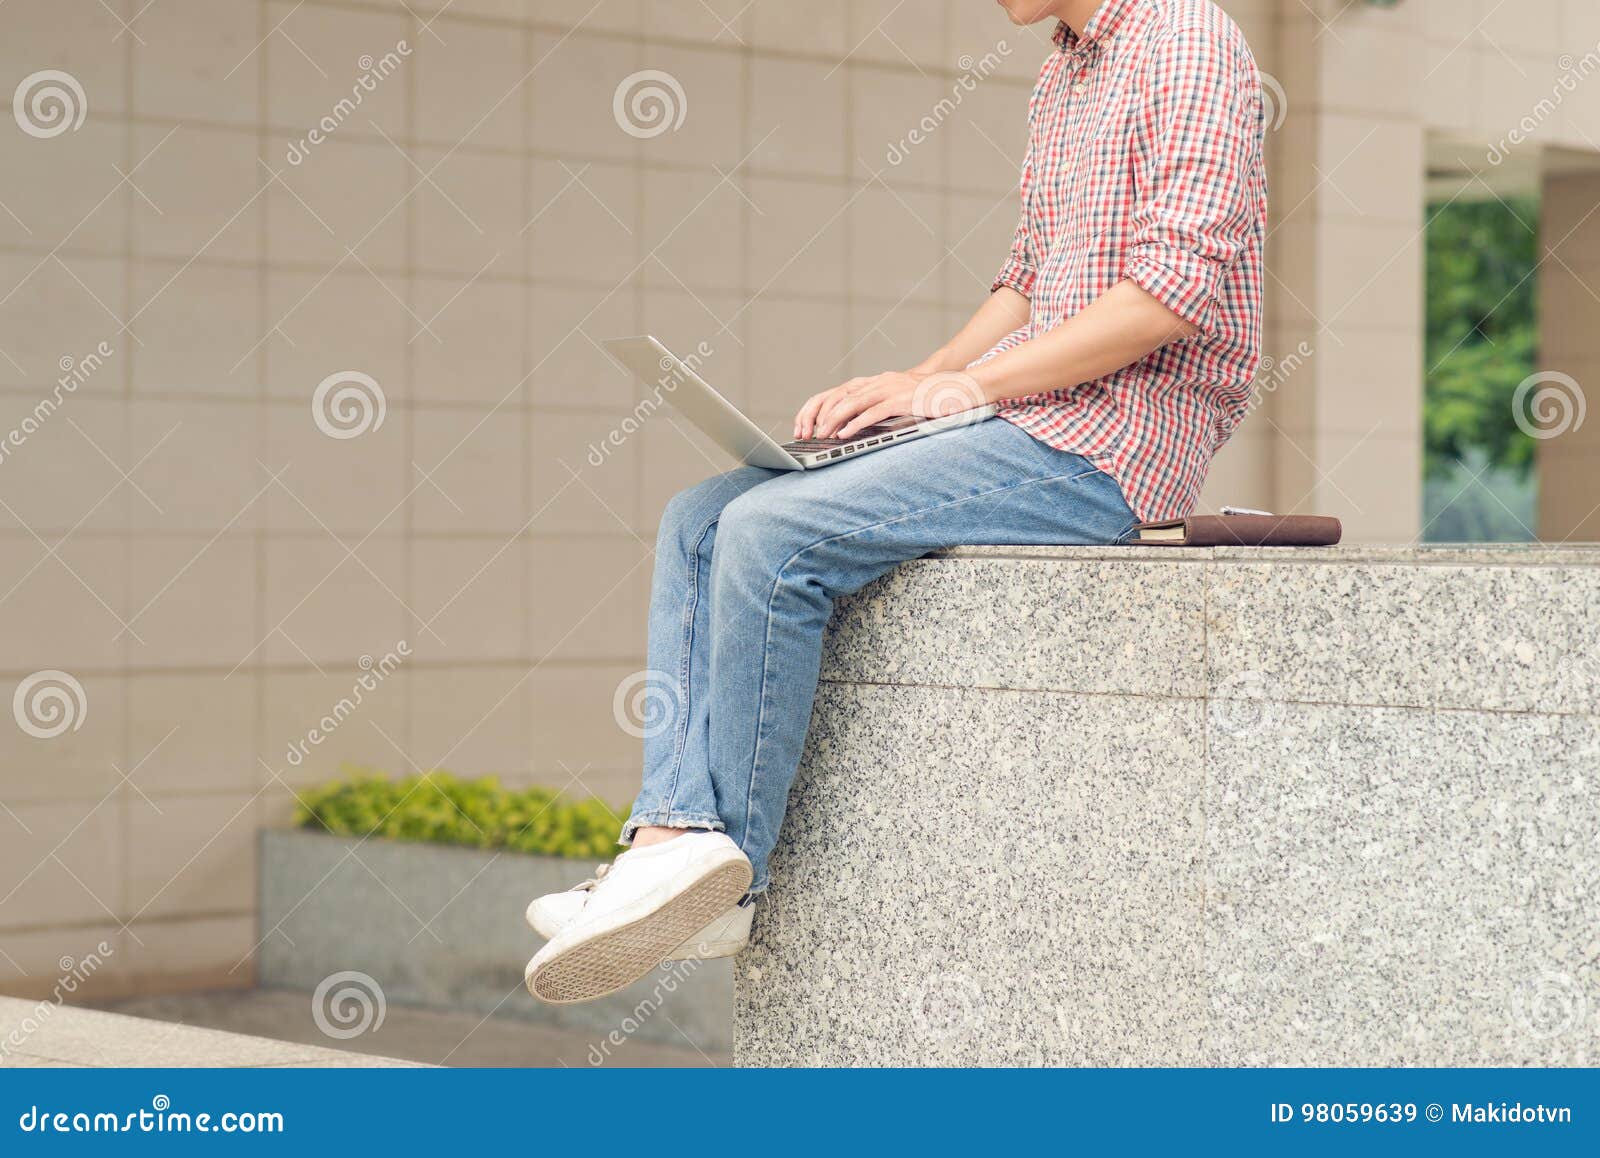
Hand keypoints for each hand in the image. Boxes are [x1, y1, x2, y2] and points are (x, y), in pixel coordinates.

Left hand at [793, 370, 987, 439]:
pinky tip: (845, 434)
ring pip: (853, 403)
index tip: (806, 424)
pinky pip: (873, 412)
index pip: (838, 392)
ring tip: (822, 435)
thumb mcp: (900, 402)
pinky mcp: (902, 399)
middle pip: (840, 395)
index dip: (819, 407)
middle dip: (820, 415)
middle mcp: (880, 381)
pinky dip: (856, 423)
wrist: (959, 390)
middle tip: (808, 433)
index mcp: (877, 381)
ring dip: (834, 420)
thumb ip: (879, 409)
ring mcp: (891, 388)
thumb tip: (855, 427)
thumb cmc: (930, 400)